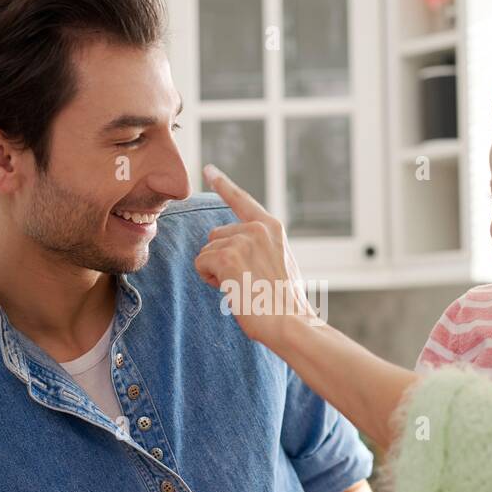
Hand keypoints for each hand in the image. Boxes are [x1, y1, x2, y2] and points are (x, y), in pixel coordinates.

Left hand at [194, 164, 318, 348]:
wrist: (290, 322)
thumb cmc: (285, 303)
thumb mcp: (281, 263)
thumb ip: (261, 247)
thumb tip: (234, 248)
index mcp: (272, 227)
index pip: (241, 200)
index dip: (223, 184)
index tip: (208, 169)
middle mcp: (256, 228)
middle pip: (215, 235)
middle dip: (221, 258)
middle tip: (246, 281)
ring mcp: (242, 240)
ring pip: (207, 252)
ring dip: (216, 271)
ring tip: (242, 287)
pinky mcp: (227, 256)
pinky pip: (201, 264)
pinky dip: (210, 280)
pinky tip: (232, 289)